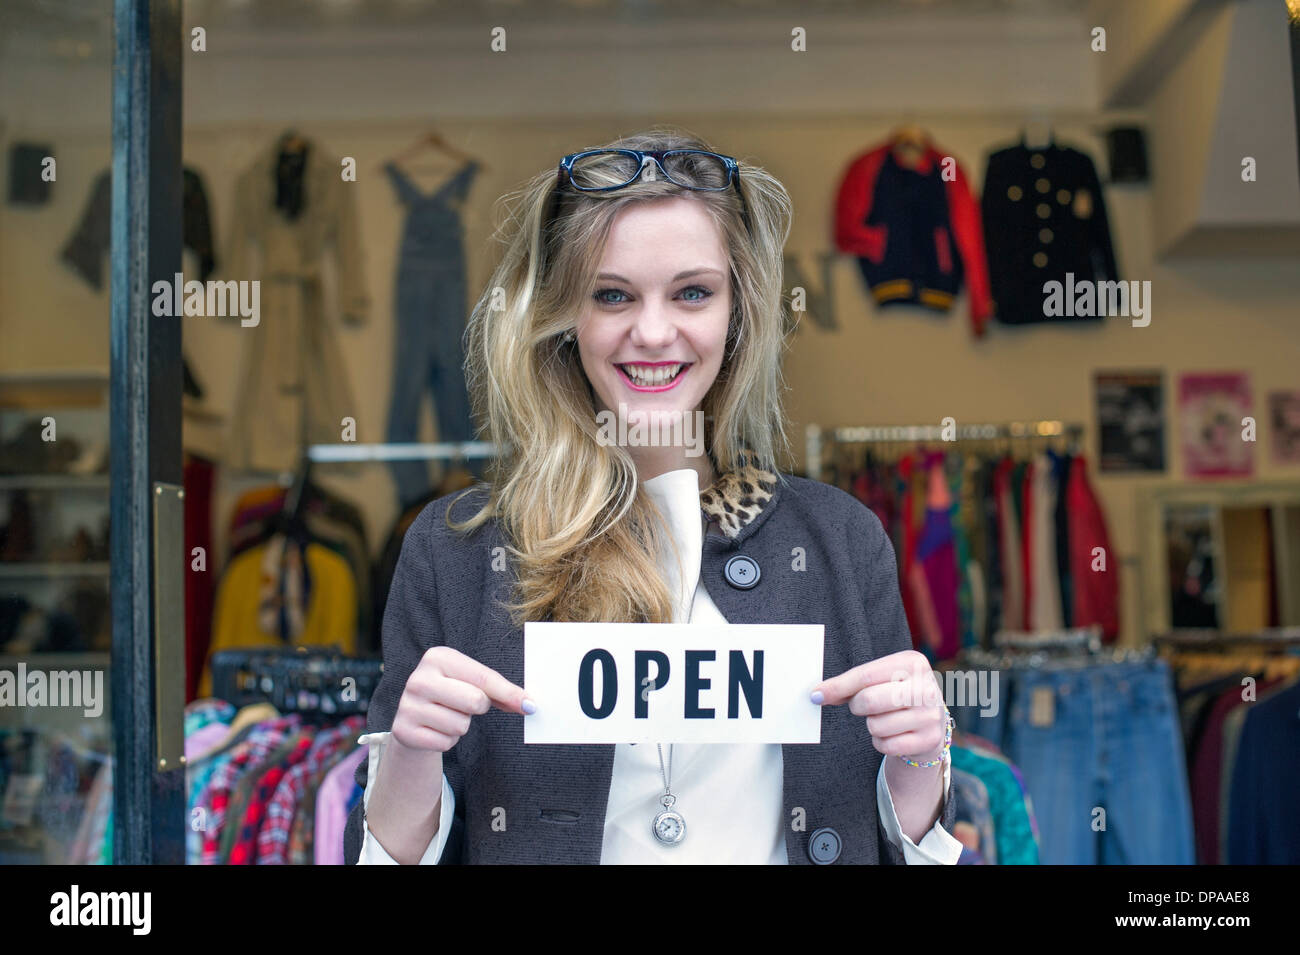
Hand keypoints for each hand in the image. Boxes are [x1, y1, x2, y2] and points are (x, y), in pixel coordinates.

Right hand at [392, 646, 533, 753]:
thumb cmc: (451, 695)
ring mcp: (408, 705)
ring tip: (446, 716)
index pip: (483, 678)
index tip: (530, 706)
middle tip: (466, 705)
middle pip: (475, 701)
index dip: (509, 693)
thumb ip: (500, 691)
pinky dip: (447, 740)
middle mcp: (418, 678)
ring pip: (460, 725)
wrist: (413, 719)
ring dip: (461, 726)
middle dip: (479, 708)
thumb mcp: (472, 683)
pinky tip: (435, 729)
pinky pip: (445, 743)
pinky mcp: (403, 730)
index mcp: (437, 657)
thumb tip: (529, 704)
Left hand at [812, 649, 946, 762]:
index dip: (837, 687)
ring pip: (876, 725)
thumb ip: (850, 684)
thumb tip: (817, 694)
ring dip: (872, 725)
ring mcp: (930, 716)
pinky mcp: (929, 741)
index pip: (865, 675)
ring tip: (886, 718)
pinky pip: (886, 745)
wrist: (931, 722)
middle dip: (857, 706)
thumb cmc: (897, 695)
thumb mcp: (881, 679)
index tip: (816, 695)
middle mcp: (926, 688)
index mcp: (913, 662)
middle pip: (868, 700)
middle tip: (862, 706)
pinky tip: (894, 734)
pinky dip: (882, 742)